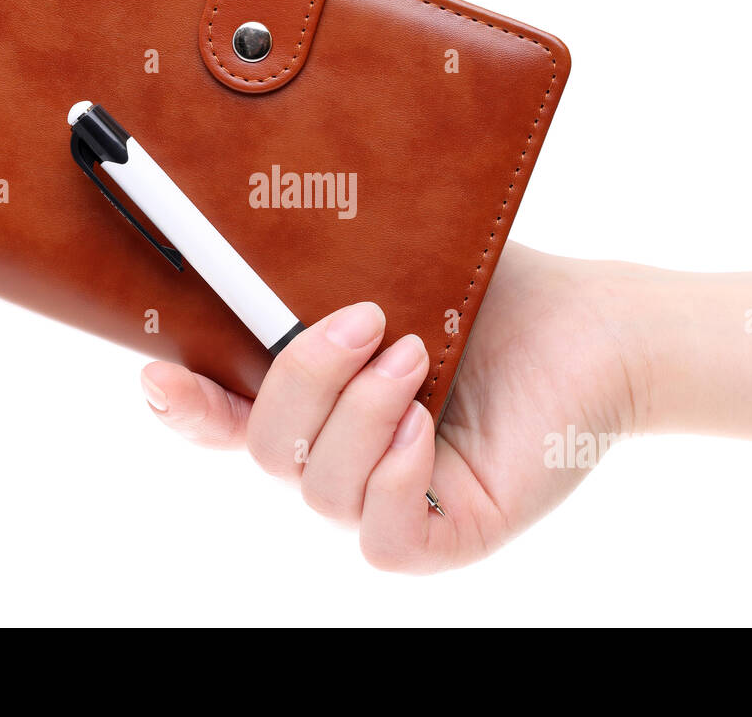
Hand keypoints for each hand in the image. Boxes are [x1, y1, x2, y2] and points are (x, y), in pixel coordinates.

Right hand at [139, 243, 646, 571]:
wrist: (593, 323)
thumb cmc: (494, 290)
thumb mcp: (392, 262)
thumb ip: (317, 260)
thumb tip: (248, 213)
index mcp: (320, 399)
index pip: (227, 420)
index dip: (183, 406)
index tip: (158, 369)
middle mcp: (345, 455)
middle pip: (265, 451)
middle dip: (301, 380)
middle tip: (361, 317)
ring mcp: (392, 501)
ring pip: (317, 489)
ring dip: (358, 414)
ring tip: (413, 353)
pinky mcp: (447, 537)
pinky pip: (383, 539)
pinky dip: (394, 477)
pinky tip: (425, 425)